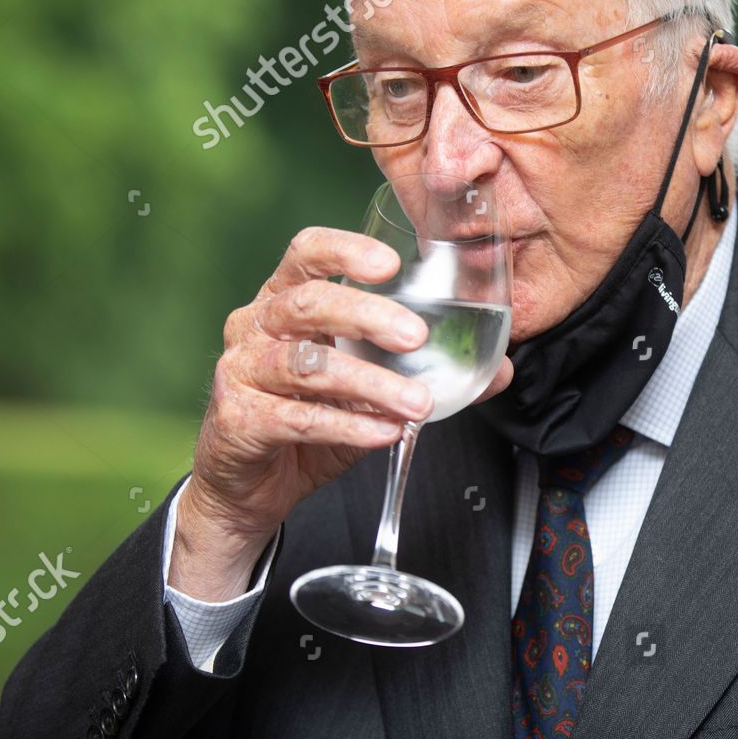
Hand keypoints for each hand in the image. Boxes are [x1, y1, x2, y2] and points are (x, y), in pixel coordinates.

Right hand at [170, 226, 513, 599]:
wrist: (252, 487)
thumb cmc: (307, 419)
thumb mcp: (367, 389)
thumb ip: (422, 373)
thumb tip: (497, 370)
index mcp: (283, 299)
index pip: (305, 253)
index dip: (344, 250)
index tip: (391, 263)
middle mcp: (255, 325)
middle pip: (308, 303)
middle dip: (368, 315)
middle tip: (417, 337)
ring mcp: (241, 371)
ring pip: (308, 365)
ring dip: (371, 383)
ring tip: (417, 402)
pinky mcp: (240, 420)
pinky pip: (299, 418)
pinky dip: (349, 425)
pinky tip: (385, 432)